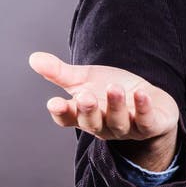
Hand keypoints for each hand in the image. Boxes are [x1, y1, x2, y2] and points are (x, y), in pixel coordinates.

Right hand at [28, 51, 179, 169]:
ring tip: (114, 89)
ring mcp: (127, 128)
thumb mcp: (85, 80)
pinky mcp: (150, 126)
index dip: (61, 113)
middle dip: (88, 110)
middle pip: (92, 122)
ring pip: (118, 122)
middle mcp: (103, 125)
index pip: (67, 118)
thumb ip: (60, 73)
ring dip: (115, 106)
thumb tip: (33, 58)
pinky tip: (142, 93)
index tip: (53, 103)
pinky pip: (146, 121)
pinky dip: (143, 108)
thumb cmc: (111, 92)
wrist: (149, 102)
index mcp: (84, 115)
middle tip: (85, 96)